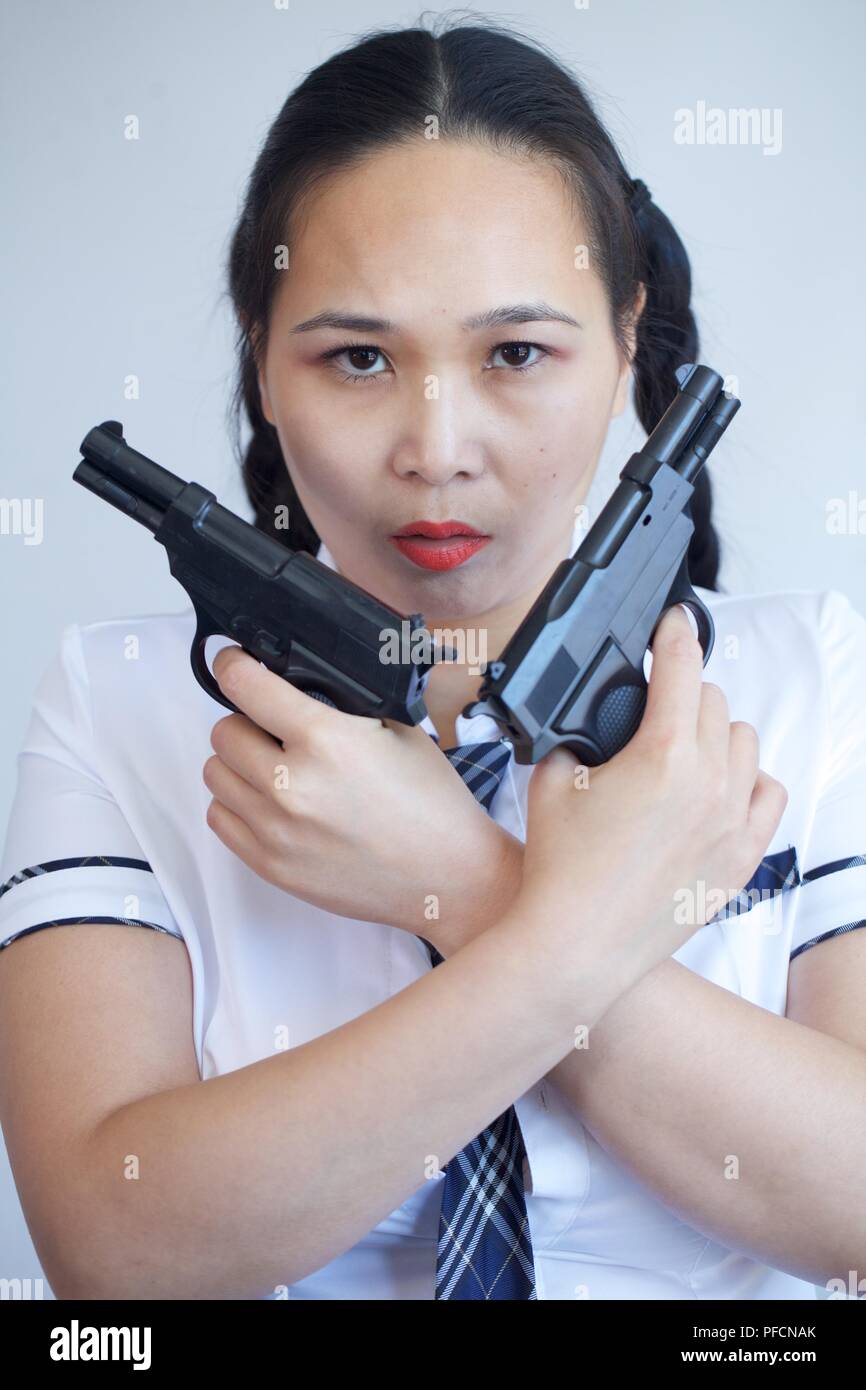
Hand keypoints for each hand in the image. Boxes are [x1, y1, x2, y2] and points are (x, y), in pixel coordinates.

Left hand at [202, 645, 521, 950]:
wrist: (447, 875)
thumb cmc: (431, 802)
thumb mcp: (397, 727)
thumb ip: (340, 703)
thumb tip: (292, 682)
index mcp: (326, 739)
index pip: (245, 685)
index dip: (235, 666)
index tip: (235, 664)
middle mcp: (292, 784)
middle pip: (224, 732)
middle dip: (246, 720)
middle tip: (272, 727)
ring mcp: (276, 829)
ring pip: (215, 774)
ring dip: (238, 763)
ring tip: (272, 767)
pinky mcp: (270, 865)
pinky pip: (220, 818)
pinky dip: (237, 803)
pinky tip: (269, 802)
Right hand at [510, 604, 787, 992]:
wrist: (577, 942)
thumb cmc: (560, 866)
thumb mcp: (553, 777)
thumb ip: (579, 733)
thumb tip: (594, 717)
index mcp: (663, 754)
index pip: (681, 668)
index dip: (673, 634)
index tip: (673, 620)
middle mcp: (710, 782)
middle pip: (714, 702)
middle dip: (683, 694)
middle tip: (653, 709)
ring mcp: (731, 821)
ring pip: (745, 743)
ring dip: (717, 734)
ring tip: (684, 750)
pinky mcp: (741, 856)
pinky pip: (768, 793)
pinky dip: (747, 781)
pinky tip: (718, 787)